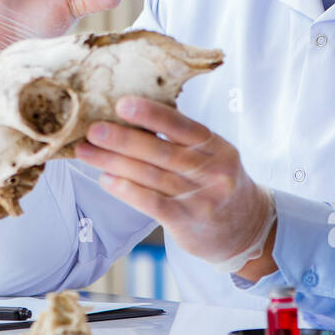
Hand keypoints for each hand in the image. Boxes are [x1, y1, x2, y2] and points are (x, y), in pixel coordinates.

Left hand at [73, 97, 275, 271]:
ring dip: (113, 163)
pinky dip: (126, 190)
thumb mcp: (214, 157)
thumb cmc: (218, 184)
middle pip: (160, 151)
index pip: (183, 126)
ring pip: (150, 176)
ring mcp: (200, 198)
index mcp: (217, 147)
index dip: (152, 114)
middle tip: (92, 129)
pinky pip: (151, 203)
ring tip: (87, 152)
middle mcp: (211, 171)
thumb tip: (133, 119)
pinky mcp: (187, 221)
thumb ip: (183, 142)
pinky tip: (106, 179)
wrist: (247, 230)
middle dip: (122, 139)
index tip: (122, 104)